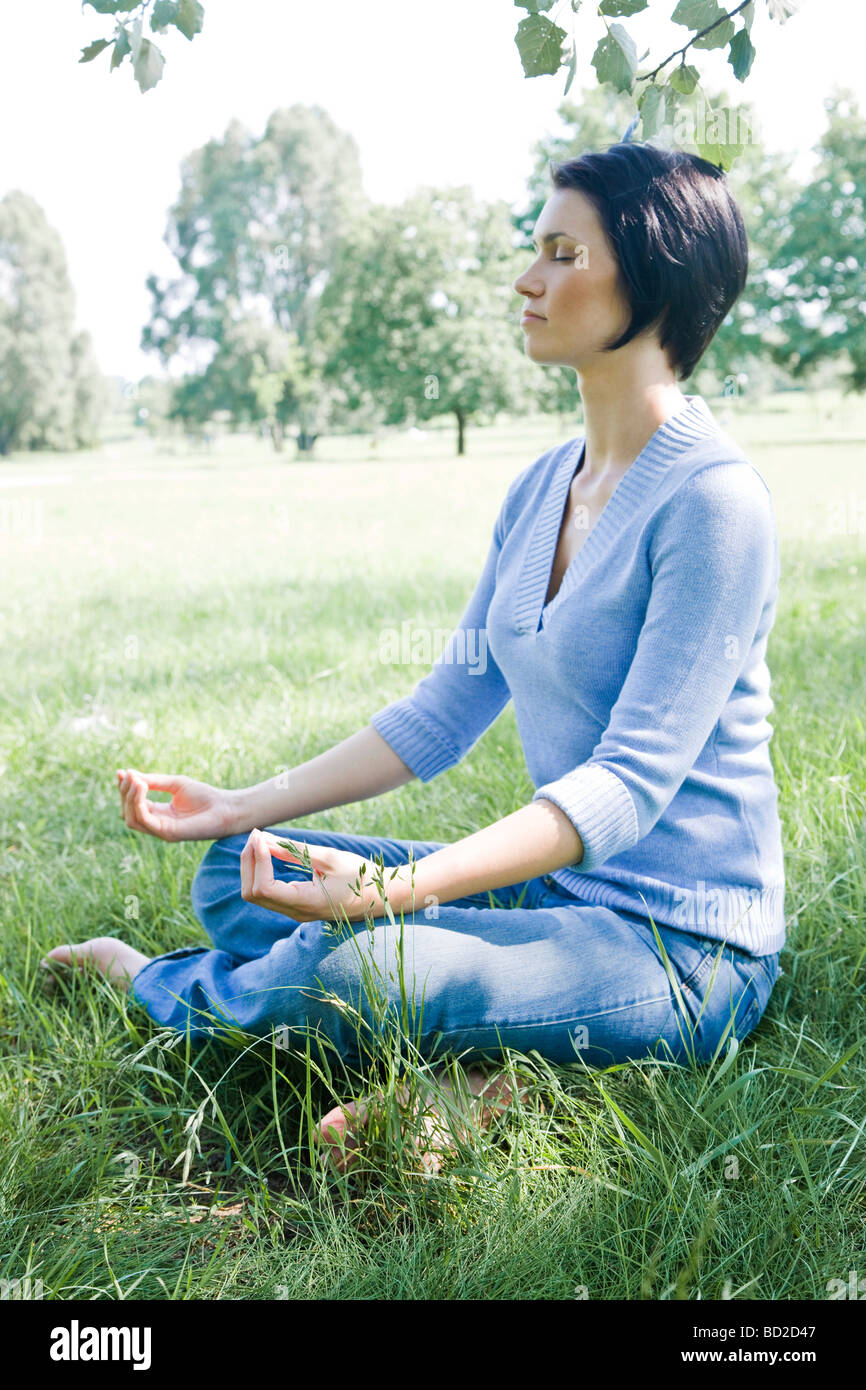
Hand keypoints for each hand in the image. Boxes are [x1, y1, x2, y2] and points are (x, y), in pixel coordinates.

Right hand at [116, 768, 237, 841]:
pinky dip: (138, 804)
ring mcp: (161, 831)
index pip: (132, 804)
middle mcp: (157, 824)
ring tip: (136, 780)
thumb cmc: (205, 796)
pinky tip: (142, 787)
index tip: (121, 773)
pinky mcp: (167, 833)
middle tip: (129, 775)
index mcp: (158, 813)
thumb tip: (128, 774)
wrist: (226, 808)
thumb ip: (153, 781)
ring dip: (129, 798)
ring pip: (131, 818)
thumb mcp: (175, 784)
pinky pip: (144, 820)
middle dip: (125, 793)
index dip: (124, 789)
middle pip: (127, 812)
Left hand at [239, 828, 407, 923]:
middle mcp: (296, 913)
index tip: (261, 836)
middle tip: (256, 834)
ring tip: (260, 841)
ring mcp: (294, 912)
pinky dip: (260, 871)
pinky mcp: (294, 906)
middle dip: (248, 862)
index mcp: (307, 903)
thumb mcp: (330, 858)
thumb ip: (295, 850)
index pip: (264, 888)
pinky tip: (268, 852)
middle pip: (252, 893)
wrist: (380, 897)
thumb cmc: (361, 875)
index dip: (258, 861)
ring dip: (251, 866)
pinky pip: (266, 892)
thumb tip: (265, 840)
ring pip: (255, 895)